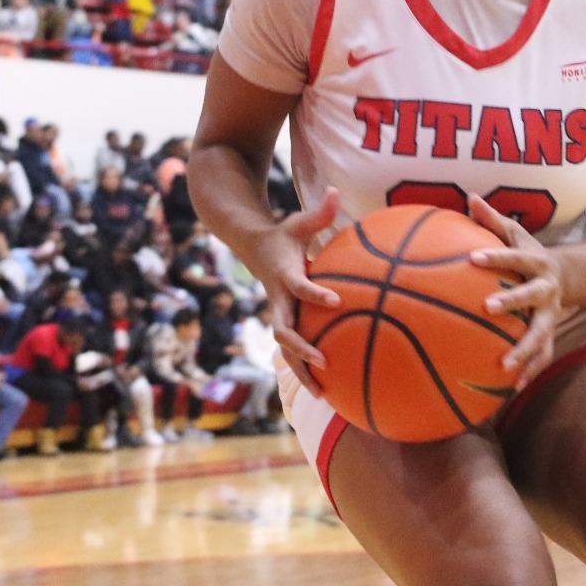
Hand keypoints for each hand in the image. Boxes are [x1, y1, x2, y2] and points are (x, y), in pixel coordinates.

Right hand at [237, 189, 342, 392]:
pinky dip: (304, 369)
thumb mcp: (298, 221)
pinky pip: (292, 350)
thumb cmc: (282, 234)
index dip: (315, 295)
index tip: (336, 302)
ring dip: (300, 372)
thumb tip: (335, 191)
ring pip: (286, 349)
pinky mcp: (283, 322)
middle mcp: (278, 300)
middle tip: (325, 362)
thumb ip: (319, 212)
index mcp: (284, 276)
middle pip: (284, 331)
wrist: (250, 247)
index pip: (299, 288)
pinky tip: (327, 389)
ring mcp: (278, 314)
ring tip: (323, 394)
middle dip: (301, 350)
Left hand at [465, 195, 563, 388]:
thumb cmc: (528, 254)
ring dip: (524, 351)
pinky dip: (528, 373)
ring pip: (540, 335)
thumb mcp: (516, 234)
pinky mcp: (549, 335)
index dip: (497, 256)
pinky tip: (510, 390)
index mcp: (537, 263)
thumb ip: (493, 219)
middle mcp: (547, 291)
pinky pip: (541, 357)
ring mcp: (550, 315)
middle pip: (531, 297)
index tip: (473, 258)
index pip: (515, 257)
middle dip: (512, 302)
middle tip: (487, 308)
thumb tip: (469, 197)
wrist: (567, 278)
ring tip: (503, 367)